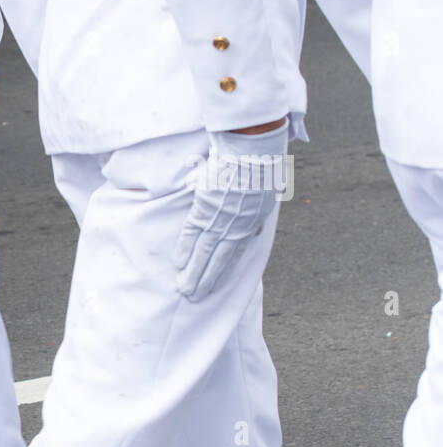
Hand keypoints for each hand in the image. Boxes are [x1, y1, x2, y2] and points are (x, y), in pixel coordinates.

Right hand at [173, 119, 288, 301]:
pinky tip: (179, 265)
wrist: (252, 148)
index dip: (221, 272)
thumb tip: (250, 221)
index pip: (234, 255)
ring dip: (192, 274)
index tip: (212, 286)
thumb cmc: (261, 163)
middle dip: (205, 280)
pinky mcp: (204, 208)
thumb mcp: (266, 192)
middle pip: (217, 260)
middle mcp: (236, 227)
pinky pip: (191, 234)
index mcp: (252, 223)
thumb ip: (254, 210)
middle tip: (193, 297)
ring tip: (183, 290)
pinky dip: (184, 250)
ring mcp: (219, 219)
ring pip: (203, 253)